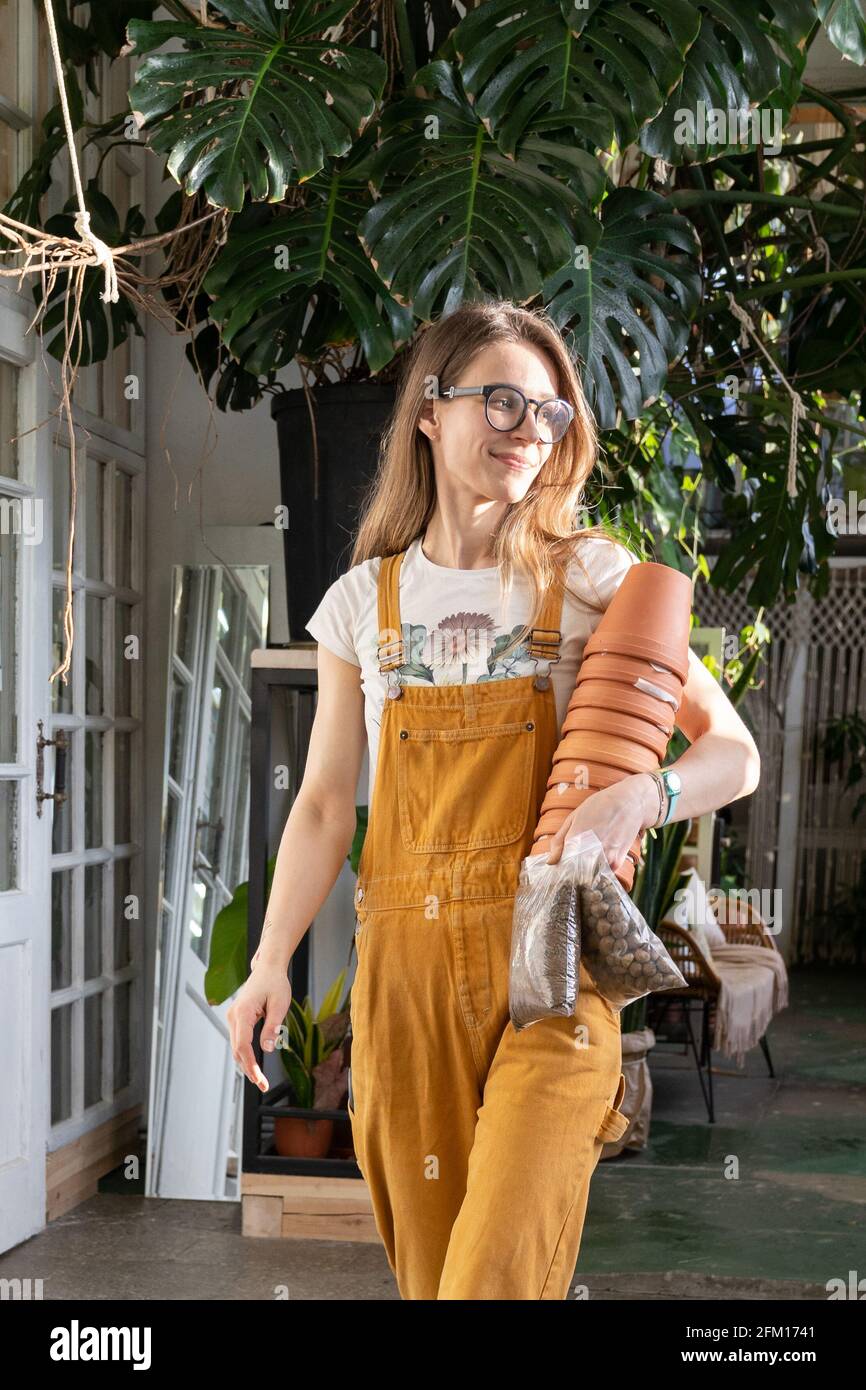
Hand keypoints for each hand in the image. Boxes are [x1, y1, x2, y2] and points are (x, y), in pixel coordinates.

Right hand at [227, 960, 291, 1091]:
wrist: (268, 968)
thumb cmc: (276, 983)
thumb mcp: (280, 1004)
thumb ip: (272, 1026)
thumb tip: (267, 1049)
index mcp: (243, 1012)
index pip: (243, 1045)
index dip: (249, 1064)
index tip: (258, 1078)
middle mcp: (233, 1016)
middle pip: (237, 1049)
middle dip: (249, 1069)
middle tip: (263, 1085)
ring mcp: (233, 1017)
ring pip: (236, 1047)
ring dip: (246, 1064)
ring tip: (260, 1081)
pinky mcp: (237, 1019)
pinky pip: (239, 1041)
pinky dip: (245, 1054)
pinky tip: (254, 1066)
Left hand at [543, 775, 657, 874]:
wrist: (631, 802)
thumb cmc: (599, 806)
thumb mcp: (574, 817)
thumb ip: (559, 841)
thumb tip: (550, 862)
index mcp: (575, 839)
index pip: (561, 866)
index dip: (559, 868)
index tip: (560, 866)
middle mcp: (590, 851)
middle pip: (574, 874)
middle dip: (572, 871)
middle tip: (574, 862)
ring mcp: (605, 859)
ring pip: (589, 876)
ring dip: (587, 871)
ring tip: (590, 854)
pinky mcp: (617, 863)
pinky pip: (603, 873)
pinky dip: (600, 869)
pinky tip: (601, 854)